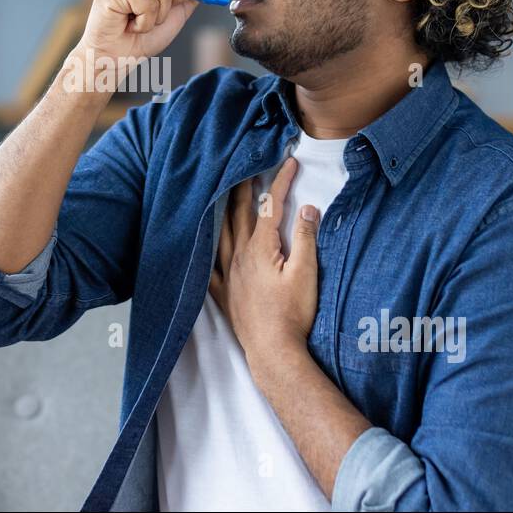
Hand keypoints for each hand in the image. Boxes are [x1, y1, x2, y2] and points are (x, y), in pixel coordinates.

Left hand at [209, 156, 320, 367]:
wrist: (274, 351)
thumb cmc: (293, 314)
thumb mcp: (307, 274)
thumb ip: (306, 238)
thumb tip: (308, 208)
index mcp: (260, 248)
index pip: (270, 206)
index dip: (281, 181)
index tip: (290, 162)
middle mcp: (238, 256)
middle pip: (240, 213)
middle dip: (247, 186)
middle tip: (250, 164)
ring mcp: (227, 274)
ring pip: (221, 232)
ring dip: (225, 208)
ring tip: (225, 191)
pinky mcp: (222, 292)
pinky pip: (208, 263)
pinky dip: (207, 246)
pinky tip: (204, 241)